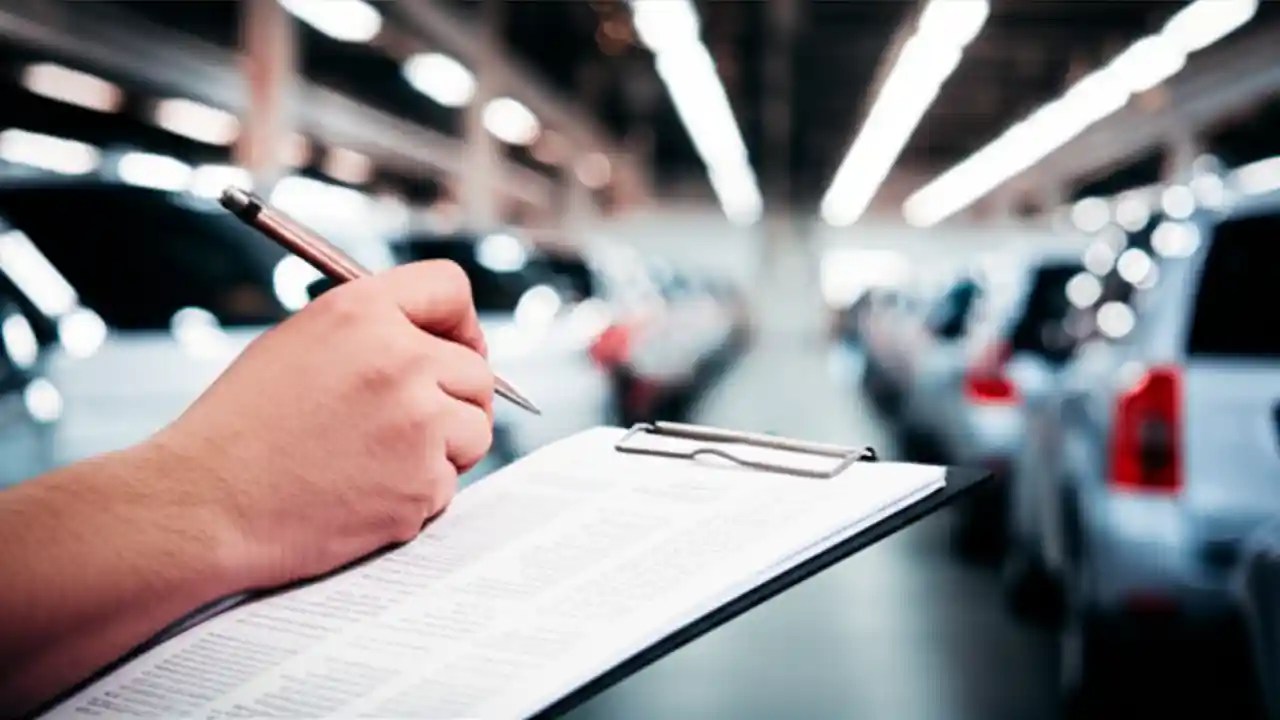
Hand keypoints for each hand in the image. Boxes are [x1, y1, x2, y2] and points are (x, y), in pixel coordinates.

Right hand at [149, 260, 493, 590]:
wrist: (204, 503)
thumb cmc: (241, 428)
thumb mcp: (298, 343)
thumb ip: (371, 333)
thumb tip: (436, 343)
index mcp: (362, 312)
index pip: (450, 288)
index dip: (460, 322)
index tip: (455, 349)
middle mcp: (399, 360)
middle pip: (477, 372)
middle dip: (455, 399)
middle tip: (417, 423)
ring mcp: (417, 424)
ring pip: (475, 431)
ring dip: (444, 450)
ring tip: (378, 460)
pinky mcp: (420, 484)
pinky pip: (448, 486)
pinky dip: (416, 496)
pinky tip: (363, 494)